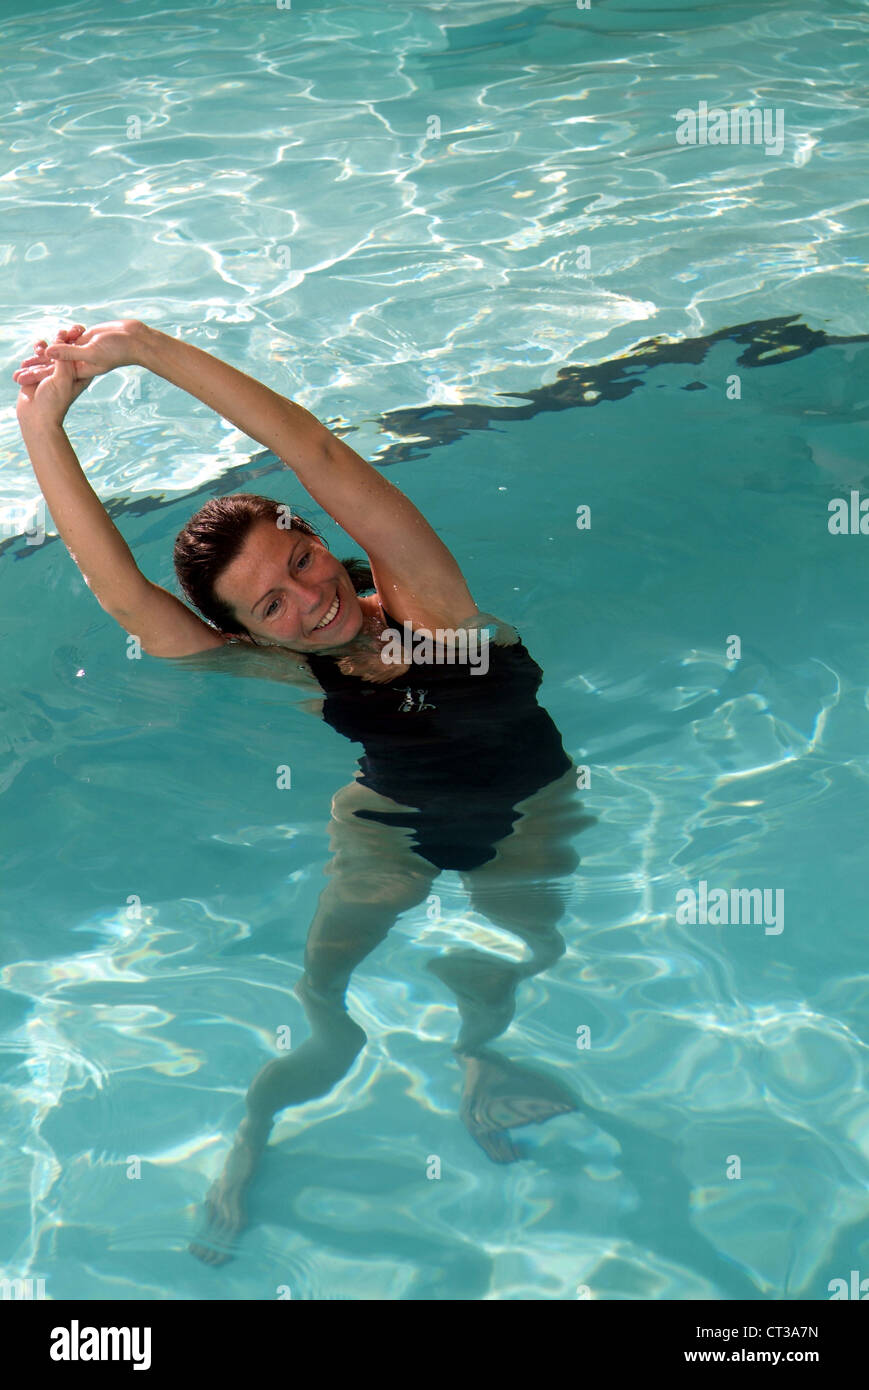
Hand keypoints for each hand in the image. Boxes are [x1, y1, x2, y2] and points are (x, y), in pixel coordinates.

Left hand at [13, 318, 144, 390]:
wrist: (134, 340)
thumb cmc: (117, 349)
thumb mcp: (90, 353)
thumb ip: (69, 353)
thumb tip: (48, 353)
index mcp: (80, 371)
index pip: (54, 374)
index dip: (37, 375)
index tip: (21, 378)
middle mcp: (80, 364)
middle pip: (53, 366)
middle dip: (35, 368)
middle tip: (17, 372)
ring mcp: (82, 352)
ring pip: (58, 353)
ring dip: (43, 354)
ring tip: (27, 355)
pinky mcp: (85, 341)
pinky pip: (67, 341)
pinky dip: (57, 340)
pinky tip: (45, 342)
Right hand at [13, 325, 93, 429]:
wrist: (37, 417)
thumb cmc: (54, 401)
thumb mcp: (63, 378)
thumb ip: (63, 358)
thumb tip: (61, 338)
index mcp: (80, 375)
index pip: (83, 353)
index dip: (81, 340)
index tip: (79, 329)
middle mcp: (68, 371)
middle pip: (68, 350)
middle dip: (64, 339)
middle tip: (64, 329)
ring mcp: (54, 371)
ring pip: (52, 352)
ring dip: (48, 345)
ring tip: (44, 342)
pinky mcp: (40, 372)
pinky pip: (39, 356)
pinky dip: (37, 351)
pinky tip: (36, 346)